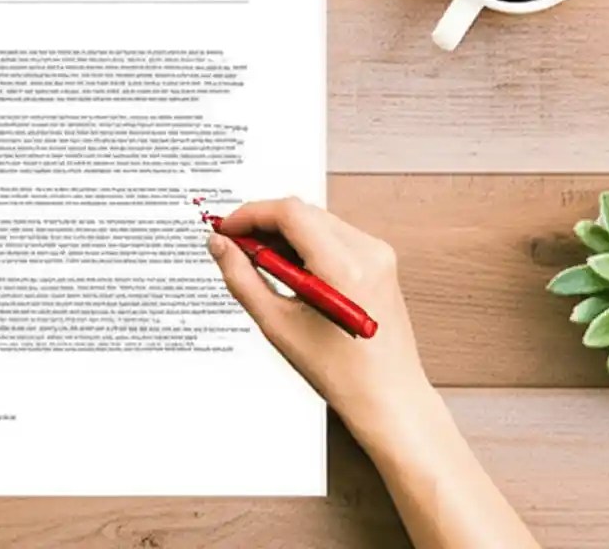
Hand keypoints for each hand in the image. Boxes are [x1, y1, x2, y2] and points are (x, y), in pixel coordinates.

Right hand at [206, 198, 431, 438]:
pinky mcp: (380, 261)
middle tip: (235, 247)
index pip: (289, 213)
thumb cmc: (342, 373)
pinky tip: (289, 269)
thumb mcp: (278, 324)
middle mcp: (368, 252)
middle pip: (303, 212)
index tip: (226, 229)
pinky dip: (305, 243)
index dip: (250, 214)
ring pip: (317, 220)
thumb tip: (220, 247)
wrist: (388, 396)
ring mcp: (378, 254)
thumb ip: (242, 278)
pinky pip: (334, 235)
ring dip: (283, 233)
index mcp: (344, 268)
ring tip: (260, 264)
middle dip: (263, 223)